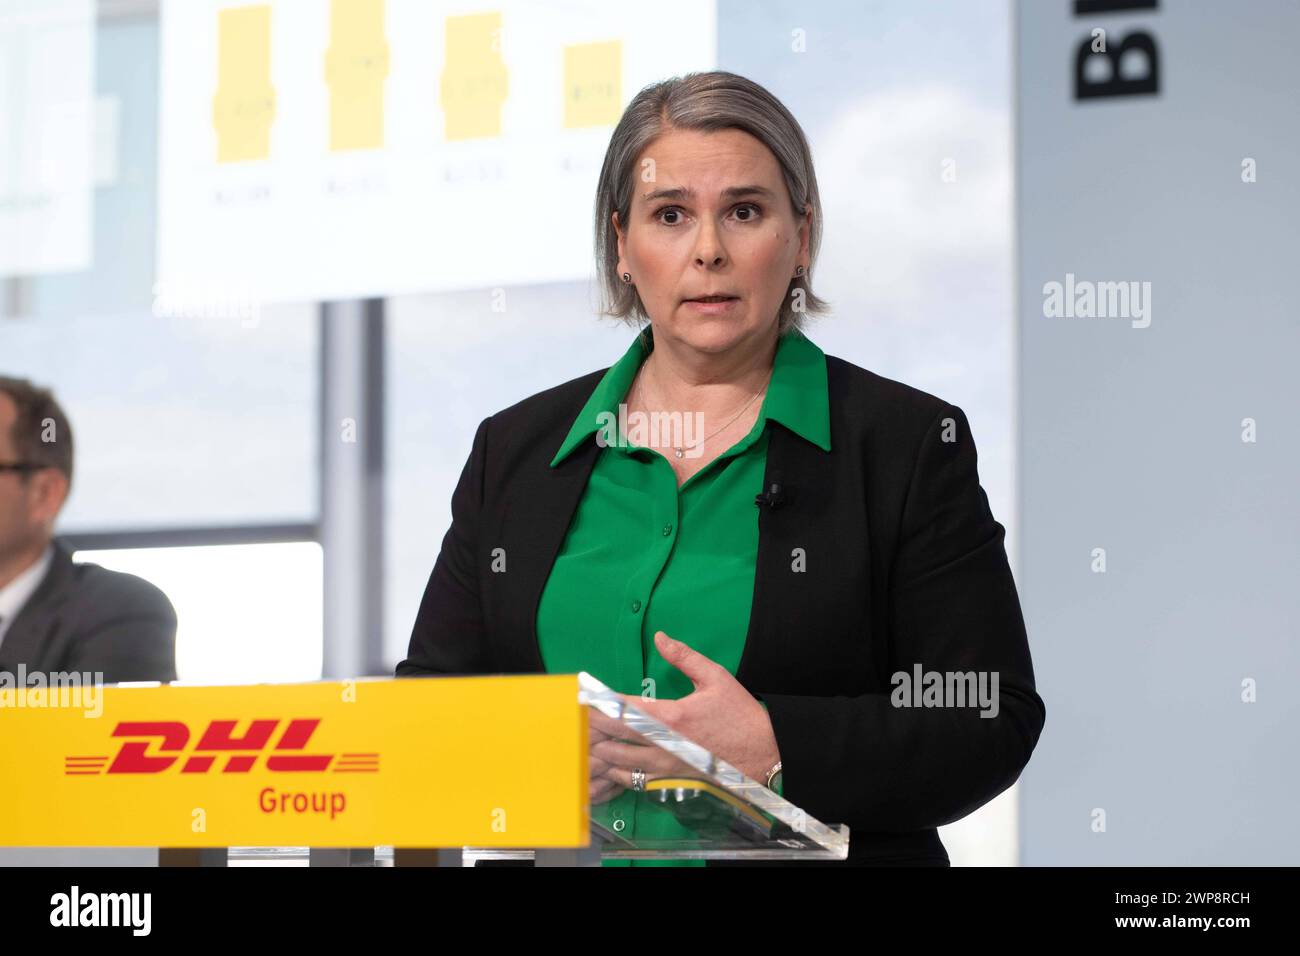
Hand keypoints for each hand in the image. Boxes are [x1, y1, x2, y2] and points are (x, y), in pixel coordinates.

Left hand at [596, 631, 781, 791]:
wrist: (765, 754)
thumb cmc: (740, 716)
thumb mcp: (715, 677)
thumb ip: (684, 656)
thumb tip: (661, 637)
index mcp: (672, 716)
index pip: (624, 709)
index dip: (598, 703)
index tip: (579, 696)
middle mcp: (664, 743)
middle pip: (614, 737)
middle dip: (590, 728)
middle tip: (573, 719)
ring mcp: (666, 766)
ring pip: (618, 762)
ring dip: (598, 750)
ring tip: (583, 740)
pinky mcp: (669, 780)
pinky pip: (633, 780)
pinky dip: (614, 772)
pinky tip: (605, 764)